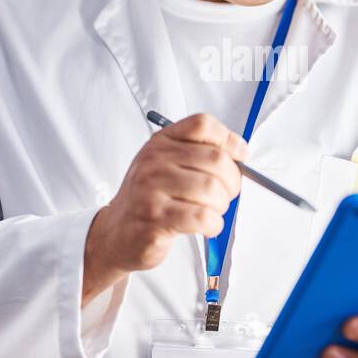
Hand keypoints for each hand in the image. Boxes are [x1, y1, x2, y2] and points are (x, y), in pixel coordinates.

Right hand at [83, 113, 246, 301]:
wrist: (116, 232)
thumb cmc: (149, 198)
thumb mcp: (165, 164)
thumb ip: (197, 153)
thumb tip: (240, 154)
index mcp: (160, 142)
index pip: (202, 125)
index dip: (229, 139)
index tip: (240, 155)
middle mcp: (154, 161)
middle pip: (216, 159)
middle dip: (232, 181)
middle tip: (226, 194)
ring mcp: (152, 189)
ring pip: (212, 189)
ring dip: (221, 206)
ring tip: (211, 211)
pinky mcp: (156, 218)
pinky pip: (202, 217)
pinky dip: (213, 224)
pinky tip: (206, 226)